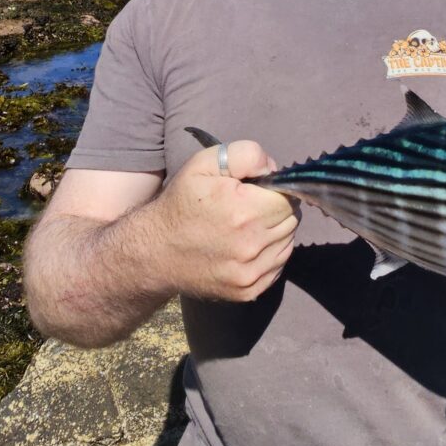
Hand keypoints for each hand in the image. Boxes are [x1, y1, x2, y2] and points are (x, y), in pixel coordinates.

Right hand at [149, 140, 299, 301]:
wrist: (153, 253)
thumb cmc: (181, 204)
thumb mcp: (205, 164)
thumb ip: (246, 155)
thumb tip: (274, 169)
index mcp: (245, 212)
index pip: (289, 198)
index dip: (276, 191)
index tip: (259, 192)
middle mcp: (251, 246)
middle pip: (291, 221)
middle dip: (277, 210)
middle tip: (253, 208)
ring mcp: (250, 273)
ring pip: (287, 243)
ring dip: (275, 232)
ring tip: (248, 227)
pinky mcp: (248, 291)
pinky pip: (278, 267)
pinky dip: (270, 254)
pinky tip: (248, 246)